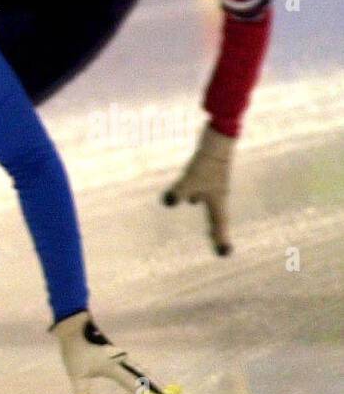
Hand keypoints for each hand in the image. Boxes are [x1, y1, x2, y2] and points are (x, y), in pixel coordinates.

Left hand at [51, 311, 176, 393]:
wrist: (75, 329)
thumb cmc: (75, 352)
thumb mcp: (76, 375)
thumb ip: (81, 393)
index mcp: (113, 366)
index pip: (132, 383)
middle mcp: (121, 360)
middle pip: (142, 376)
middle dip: (155, 387)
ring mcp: (120, 356)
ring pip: (140, 369)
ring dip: (150, 380)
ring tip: (162, 390)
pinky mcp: (117, 354)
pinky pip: (134, 366)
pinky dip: (142, 373)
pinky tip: (146, 377)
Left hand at [163, 125, 234, 255]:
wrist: (218, 140)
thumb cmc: (207, 163)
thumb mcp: (189, 180)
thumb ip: (178, 192)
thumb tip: (168, 202)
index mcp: (217, 200)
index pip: (219, 225)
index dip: (220, 239)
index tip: (224, 253)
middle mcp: (218, 194)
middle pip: (216, 216)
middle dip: (214, 229)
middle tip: (216, 240)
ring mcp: (214, 184)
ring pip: (207, 201)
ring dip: (203, 210)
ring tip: (198, 217)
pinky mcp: (208, 174)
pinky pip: (201, 189)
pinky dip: (194, 195)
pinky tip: (189, 198)